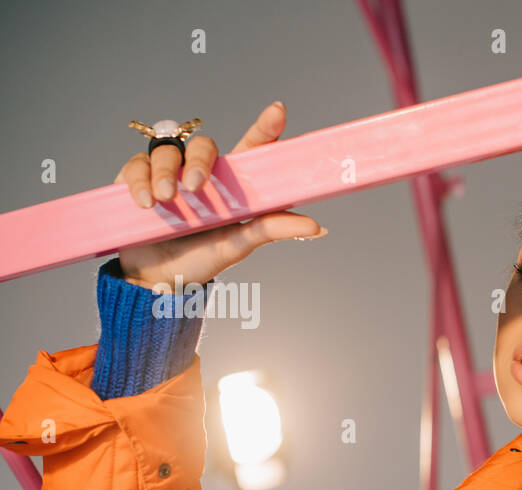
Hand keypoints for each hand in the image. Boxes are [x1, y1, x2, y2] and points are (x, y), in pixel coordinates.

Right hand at [115, 101, 326, 289]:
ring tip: (166, 201)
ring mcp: (169, 173)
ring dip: (165, 173)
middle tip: (195, 188)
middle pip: (204, 146)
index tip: (279, 110)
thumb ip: (272, 229)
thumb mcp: (239, 245)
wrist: (158, 279)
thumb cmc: (203, 257)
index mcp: (232, 184)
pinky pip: (136, 165)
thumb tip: (318, 227)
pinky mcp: (138, 179)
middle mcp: (201, 172)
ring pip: (167, 151)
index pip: (251, 148)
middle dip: (199, 162)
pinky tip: (145, 203)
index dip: (266, 127)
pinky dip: (139, 181)